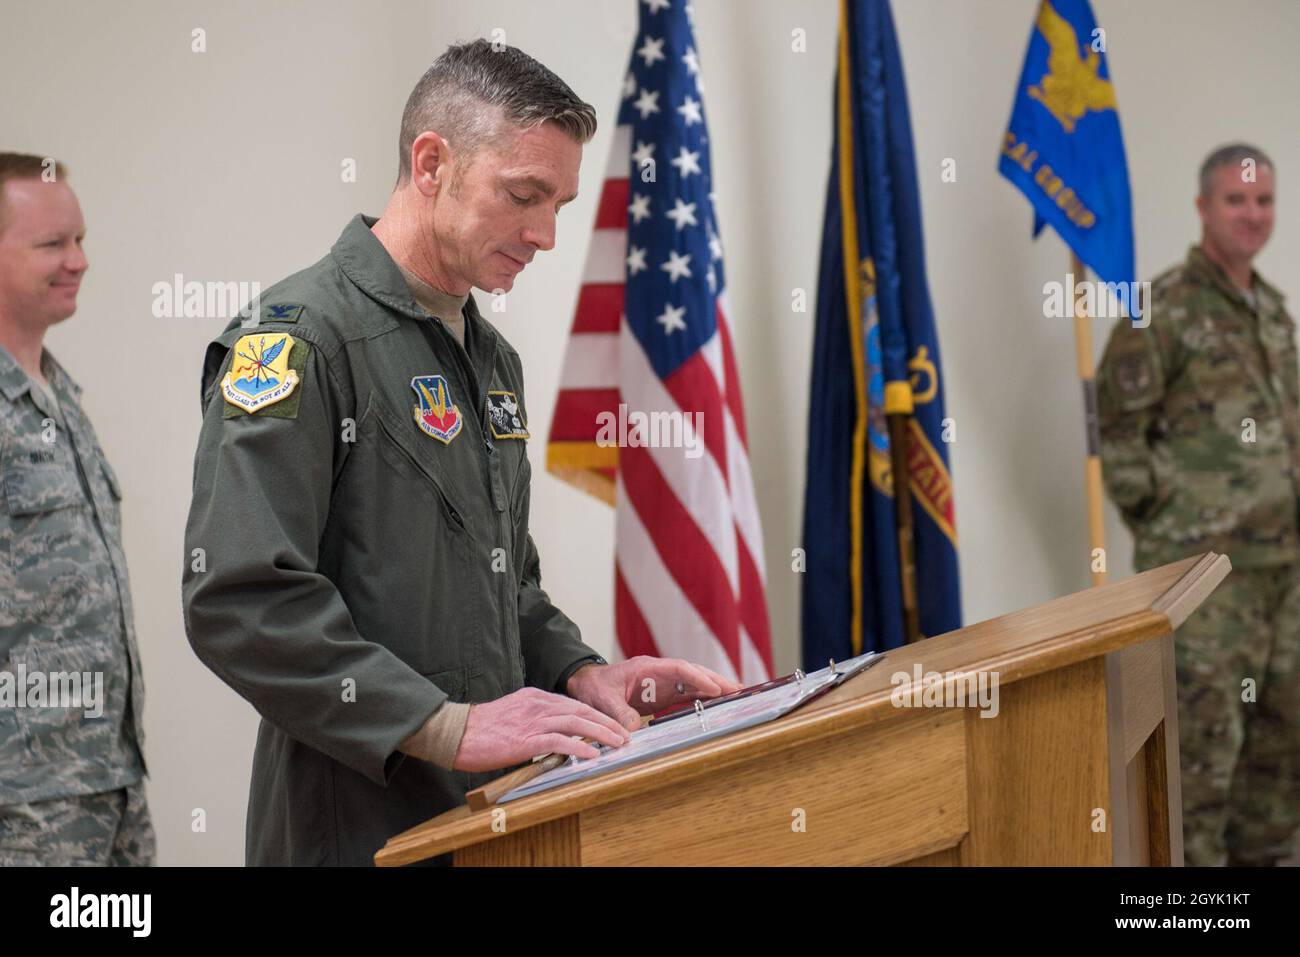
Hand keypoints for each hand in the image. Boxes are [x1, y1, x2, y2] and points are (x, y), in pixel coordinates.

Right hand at [451, 686, 631, 772]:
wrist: (455, 732)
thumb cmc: (480, 730)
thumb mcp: (512, 716)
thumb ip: (534, 721)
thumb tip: (554, 737)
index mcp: (534, 697)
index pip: (573, 704)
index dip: (596, 714)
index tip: (612, 724)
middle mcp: (537, 705)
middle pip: (581, 710)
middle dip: (606, 722)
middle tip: (625, 733)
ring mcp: (532, 721)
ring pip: (576, 722)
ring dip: (601, 733)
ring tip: (618, 742)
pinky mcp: (525, 739)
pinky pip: (559, 741)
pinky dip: (579, 746)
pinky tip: (593, 753)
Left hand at [566, 656, 743, 729]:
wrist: (586, 685)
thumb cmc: (594, 687)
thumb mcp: (602, 699)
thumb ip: (619, 712)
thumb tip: (635, 729)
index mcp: (647, 668)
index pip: (678, 669)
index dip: (697, 677)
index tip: (713, 687)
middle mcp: (659, 675)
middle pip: (693, 674)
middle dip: (716, 680)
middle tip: (739, 689)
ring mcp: (663, 685)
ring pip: (694, 684)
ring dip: (714, 689)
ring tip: (737, 696)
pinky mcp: (663, 697)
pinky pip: (687, 696)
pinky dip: (703, 699)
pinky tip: (718, 705)